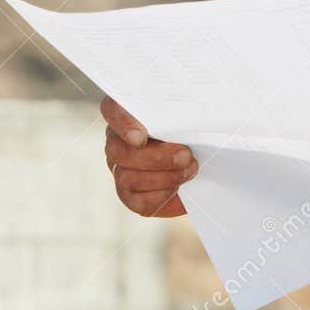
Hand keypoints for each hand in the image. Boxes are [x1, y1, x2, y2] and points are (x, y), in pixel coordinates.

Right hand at [100, 95, 197, 217]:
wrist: (198, 165)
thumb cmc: (192, 135)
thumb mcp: (189, 119)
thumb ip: (181, 114)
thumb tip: (190, 113)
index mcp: (128, 116)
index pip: (111, 109)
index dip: (122, 122)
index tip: (141, 136)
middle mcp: (117, 142)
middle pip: (117, 150)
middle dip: (155, 157)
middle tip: (184, 156)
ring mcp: (120, 170)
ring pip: (127, 177)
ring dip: (164, 176)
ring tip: (188, 170)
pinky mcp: (130, 196)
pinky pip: (137, 200)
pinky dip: (162, 194)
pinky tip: (178, 186)